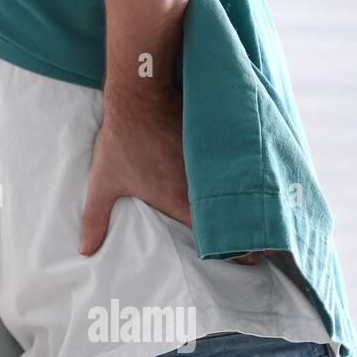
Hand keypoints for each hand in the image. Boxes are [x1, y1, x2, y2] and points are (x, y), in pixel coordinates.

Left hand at [78, 89, 264, 264]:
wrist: (140, 97)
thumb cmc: (121, 142)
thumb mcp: (103, 182)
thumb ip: (95, 219)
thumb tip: (85, 251)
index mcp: (179, 201)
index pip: (213, 235)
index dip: (234, 250)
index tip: (252, 259)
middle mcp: (200, 186)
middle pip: (234, 216)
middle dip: (252, 233)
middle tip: (269, 247)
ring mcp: (211, 163)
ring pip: (239, 190)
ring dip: (254, 205)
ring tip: (271, 220)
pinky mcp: (217, 142)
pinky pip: (237, 164)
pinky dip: (249, 175)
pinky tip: (262, 181)